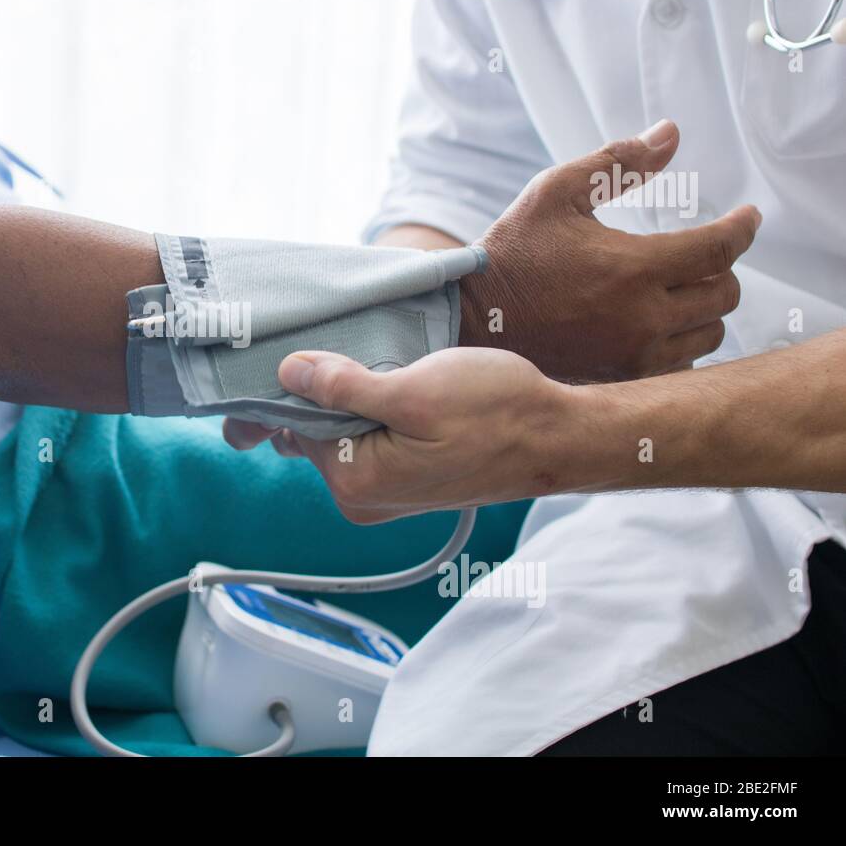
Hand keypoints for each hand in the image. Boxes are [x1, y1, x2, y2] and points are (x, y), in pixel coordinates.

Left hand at [225, 348, 588, 523]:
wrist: (557, 437)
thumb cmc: (496, 413)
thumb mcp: (415, 390)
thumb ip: (345, 387)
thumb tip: (288, 373)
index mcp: (354, 482)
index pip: (294, 423)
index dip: (303, 380)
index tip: (326, 348)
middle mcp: (360, 498)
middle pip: (314, 428)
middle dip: (330, 389)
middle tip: (373, 356)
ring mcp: (383, 493)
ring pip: (342, 430)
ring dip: (357, 396)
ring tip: (397, 371)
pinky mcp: (404, 479)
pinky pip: (369, 438)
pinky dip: (377, 410)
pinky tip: (405, 387)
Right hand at [459, 120, 760, 381]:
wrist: (473, 321)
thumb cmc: (514, 252)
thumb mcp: (555, 192)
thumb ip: (617, 161)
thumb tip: (670, 133)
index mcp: (632, 268)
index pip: (720, 248)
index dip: (743, 227)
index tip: (747, 216)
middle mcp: (642, 318)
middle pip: (724, 293)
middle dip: (721, 267)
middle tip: (701, 253)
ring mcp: (634, 354)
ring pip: (710, 332)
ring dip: (705, 307)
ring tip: (680, 288)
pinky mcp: (622, 378)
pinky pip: (682, 362)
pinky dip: (683, 340)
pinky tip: (659, 321)